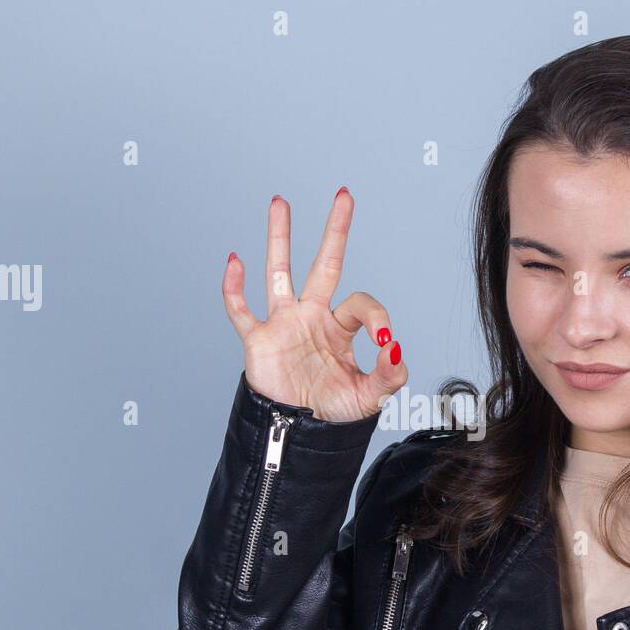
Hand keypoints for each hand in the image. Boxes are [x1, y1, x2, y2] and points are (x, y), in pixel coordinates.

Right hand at [221, 188, 406, 421]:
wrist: (297, 433)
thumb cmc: (331, 413)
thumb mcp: (370, 396)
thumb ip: (389, 374)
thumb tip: (396, 347)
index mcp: (340, 328)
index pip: (361, 303)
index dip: (377, 317)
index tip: (384, 341)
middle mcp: (312, 317)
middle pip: (323, 265)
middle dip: (334, 231)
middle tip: (343, 196)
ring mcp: (283, 324)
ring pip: (280, 272)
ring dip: (280, 237)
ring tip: (280, 202)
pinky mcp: (258, 339)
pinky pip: (241, 308)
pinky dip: (234, 287)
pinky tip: (235, 261)